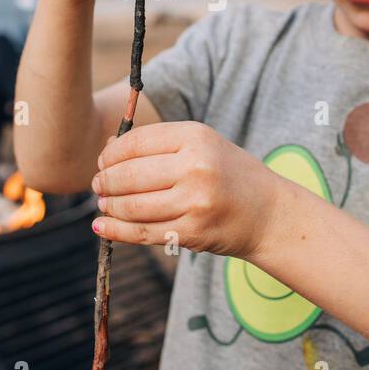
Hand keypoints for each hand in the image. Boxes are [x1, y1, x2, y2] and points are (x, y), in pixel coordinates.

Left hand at [90, 121, 281, 260]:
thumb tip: (108, 150)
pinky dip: (116, 231)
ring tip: (104, 205)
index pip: (136, 142)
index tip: (102, 162)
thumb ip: (160, 145)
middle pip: (129, 175)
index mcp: (196, 137)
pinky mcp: (192, 232)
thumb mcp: (203, 146)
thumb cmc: (230, 176)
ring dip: (109, 207)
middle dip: (105, 182)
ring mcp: (194, 202)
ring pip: (132, 206)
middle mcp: (195, 166)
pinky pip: (142, 232)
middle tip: (98, 186)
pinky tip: (103, 226)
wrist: (270, 214)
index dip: (110, 155)